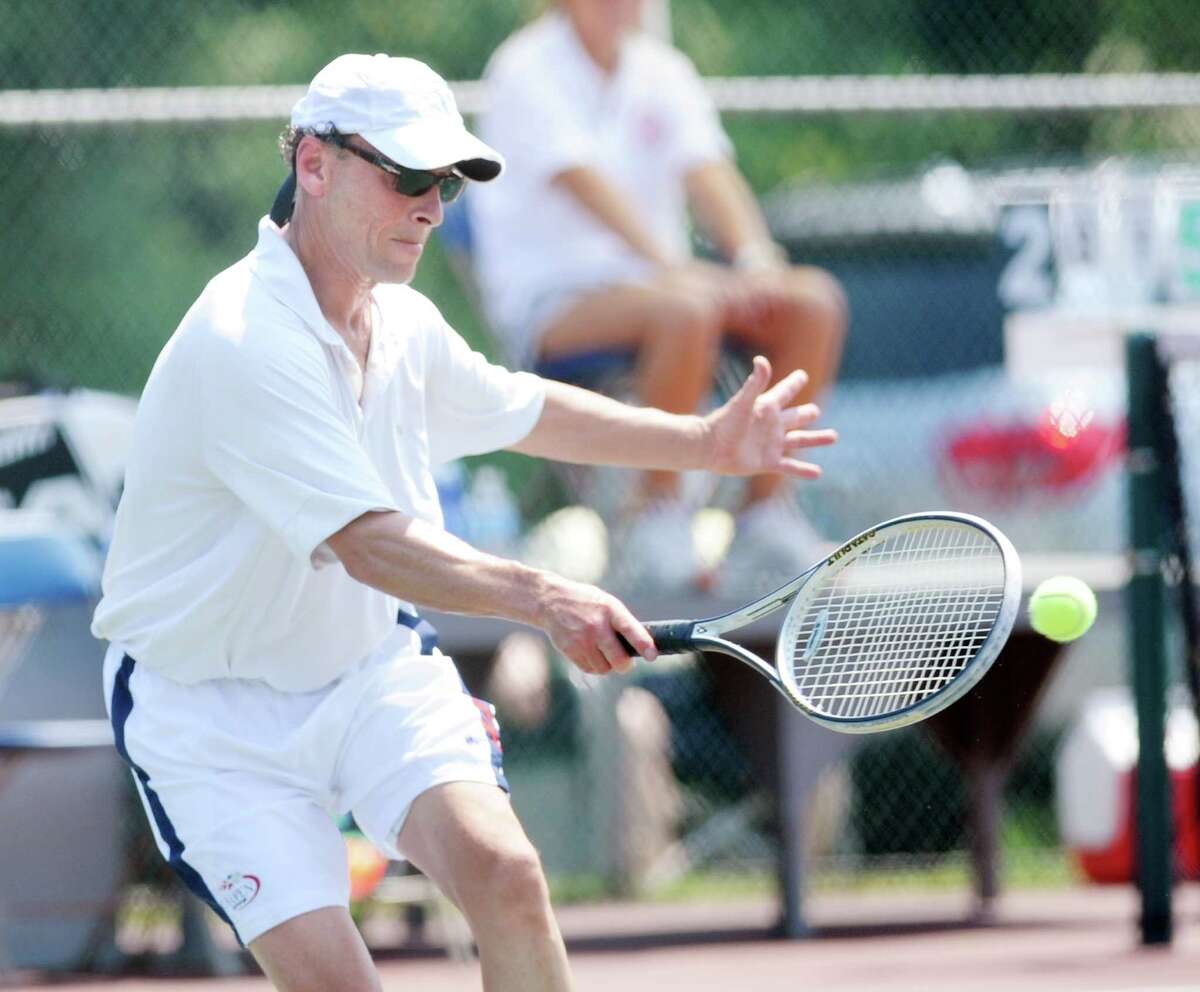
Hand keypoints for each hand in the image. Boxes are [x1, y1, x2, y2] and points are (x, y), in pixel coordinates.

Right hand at [535, 574, 657, 674]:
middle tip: (625, 662)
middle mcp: (596, 626)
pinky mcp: (570, 650)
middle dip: (625, 665)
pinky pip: (590, 669)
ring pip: (605, 669)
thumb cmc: (586, 603)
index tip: (653, 656)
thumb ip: (621, 622)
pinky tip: (590, 652)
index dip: (643, 644)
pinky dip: (594, 666)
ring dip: (608, 665)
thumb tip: (641, 647)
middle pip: (618, 659)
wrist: (550, 601)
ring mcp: (582, 640)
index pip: (630, 629)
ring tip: (603, 652)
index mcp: (610, 610)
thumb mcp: (606, 603)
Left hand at [704, 355, 836, 478]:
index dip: (794, 383)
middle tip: (815, 411)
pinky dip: (803, 470)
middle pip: (795, 417)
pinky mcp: (768, 462)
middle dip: (806, 414)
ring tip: (833, 436)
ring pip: (799, 440)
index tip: (801, 375)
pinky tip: (818, 473)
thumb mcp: (743, 402)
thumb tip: (762, 359)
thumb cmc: (724, 423)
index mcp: (767, 408)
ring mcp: (771, 444)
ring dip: (815, 439)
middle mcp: (772, 425)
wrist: (709, 449)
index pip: (785, 391)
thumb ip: (755, 383)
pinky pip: (790, 466)